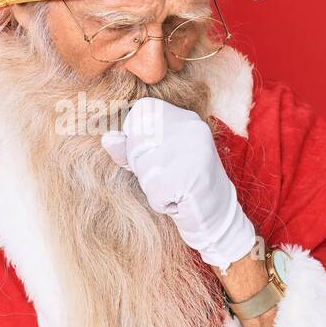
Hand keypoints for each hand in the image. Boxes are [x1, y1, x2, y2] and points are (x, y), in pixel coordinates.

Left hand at [101, 97, 255, 269]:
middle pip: (138, 140)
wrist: (218, 215)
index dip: (137, 135)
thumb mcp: (156, 159)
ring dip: (151, 186)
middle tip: (168, 175)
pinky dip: (160, 203)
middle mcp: (193, 128)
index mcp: (186, 118)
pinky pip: (154, 193)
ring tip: (174, 188)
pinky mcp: (191, 179)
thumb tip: (107, 138)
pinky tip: (179, 201)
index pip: (141, 111)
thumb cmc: (182, 184)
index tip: (156, 154)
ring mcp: (194, 152)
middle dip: (143, 164)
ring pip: (144, 168)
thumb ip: (130, 147)